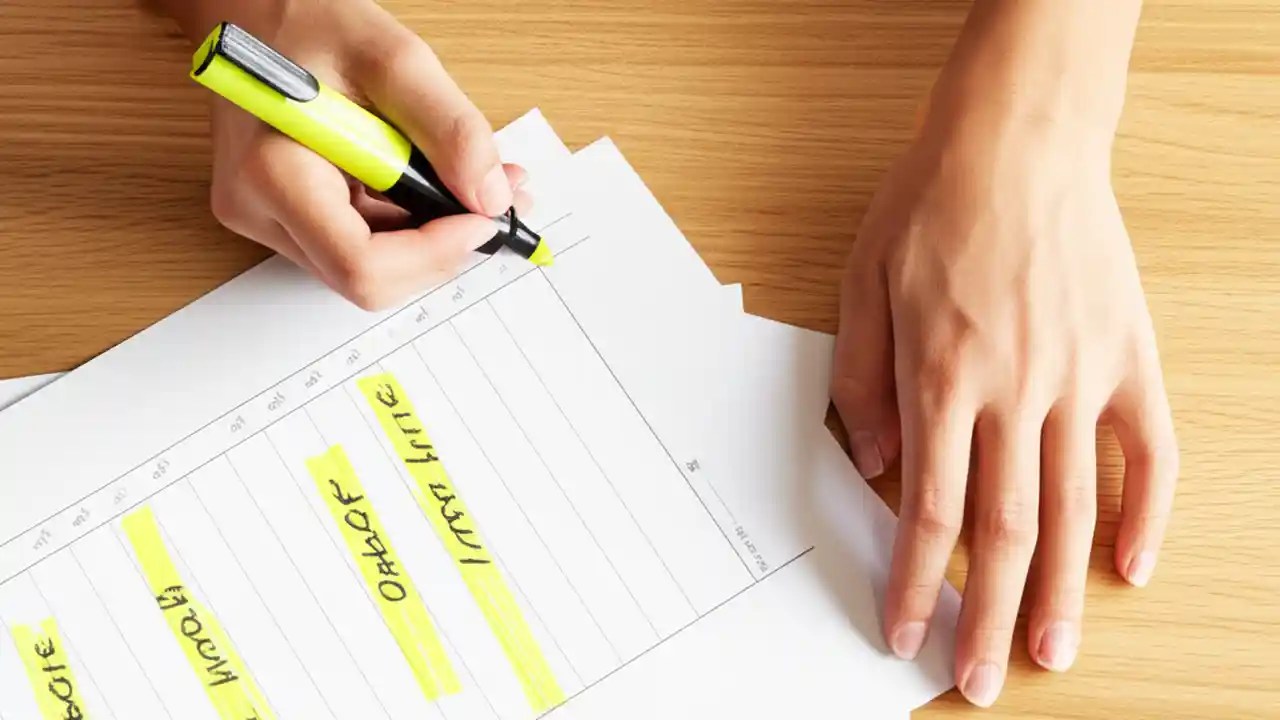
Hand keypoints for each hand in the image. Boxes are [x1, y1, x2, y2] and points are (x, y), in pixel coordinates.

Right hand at [167, 0, 528, 309]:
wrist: (254, 10)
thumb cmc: (307, 20)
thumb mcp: (395, 59)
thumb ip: (451, 130)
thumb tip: (490, 197)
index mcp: (272, 173)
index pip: (361, 266)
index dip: (435, 254)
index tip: (484, 217)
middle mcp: (259, 210)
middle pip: (369, 278)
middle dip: (443, 248)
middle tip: (499, 201)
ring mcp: (269, 218)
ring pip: (371, 267)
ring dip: (433, 237)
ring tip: (477, 182)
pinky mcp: (286, 216)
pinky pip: (361, 243)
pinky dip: (411, 223)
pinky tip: (436, 181)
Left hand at [831, 105, 1177, 704]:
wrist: (1017, 139)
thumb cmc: (932, 205)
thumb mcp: (862, 286)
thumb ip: (860, 383)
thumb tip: (870, 463)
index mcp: (941, 378)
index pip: (925, 513)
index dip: (915, 587)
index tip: (906, 636)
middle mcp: (1014, 391)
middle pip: (1003, 532)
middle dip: (987, 617)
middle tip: (980, 680)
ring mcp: (1081, 377)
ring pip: (1075, 509)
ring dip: (1064, 593)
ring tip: (1053, 656)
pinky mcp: (1128, 356)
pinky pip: (1150, 452)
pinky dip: (1148, 514)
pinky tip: (1133, 566)